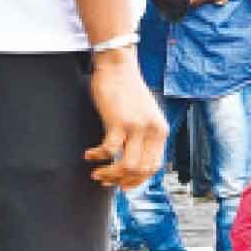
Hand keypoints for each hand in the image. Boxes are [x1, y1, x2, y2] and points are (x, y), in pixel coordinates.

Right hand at [83, 51, 168, 188]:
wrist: (118, 65)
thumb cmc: (127, 89)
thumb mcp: (145, 114)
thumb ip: (145, 134)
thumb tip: (135, 157)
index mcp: (161, 131)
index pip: (153, 166)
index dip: (138, 180)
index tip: (123, 185)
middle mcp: (152, 131)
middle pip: (140, 170)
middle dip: (122, 181)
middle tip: (105, 181)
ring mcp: (137, 127)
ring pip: (126, 166)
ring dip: (110, 174)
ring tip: (97, 173)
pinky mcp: (119, 122)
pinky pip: (109, 150)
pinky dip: (98, 156)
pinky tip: (90, 155)